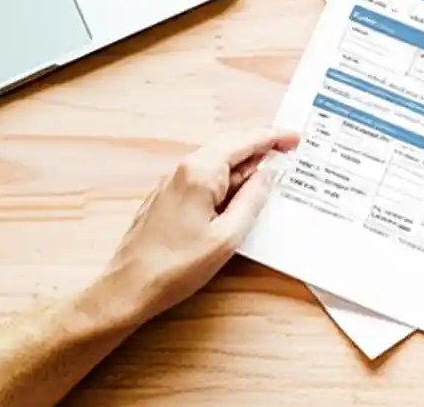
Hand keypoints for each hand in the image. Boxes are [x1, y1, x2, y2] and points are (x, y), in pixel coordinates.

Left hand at [101, 129, 299, 323]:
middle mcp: (184, 169)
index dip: (272, 138)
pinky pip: (203, 176)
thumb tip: (267, 176)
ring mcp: (173, 182)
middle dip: (259, 146)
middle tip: (287, 152)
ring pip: (216, 160)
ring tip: (268, 177)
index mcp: (201, 172)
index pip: (244, 142)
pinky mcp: (168, 197)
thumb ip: (251, 200)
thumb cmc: (176, 267)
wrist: (129, 287)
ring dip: (243, 165)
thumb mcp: (228, 236)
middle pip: (229, 145)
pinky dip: (225, 178)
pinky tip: (237, 194)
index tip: (294, 138)